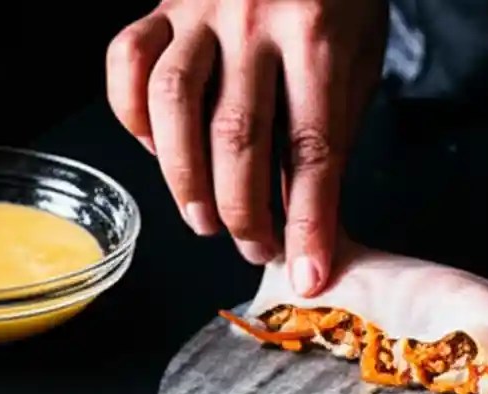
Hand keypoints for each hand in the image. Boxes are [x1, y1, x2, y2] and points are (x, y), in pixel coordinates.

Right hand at [106, 0, 387, 294]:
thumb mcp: (358, 58)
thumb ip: (330, 127)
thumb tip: (307, 215)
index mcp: (317, 34)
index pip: (311, 147)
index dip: (309, 220)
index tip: (307, 272)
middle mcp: (254, 19)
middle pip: (238, 135)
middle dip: (244, 211)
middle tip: (253, 248)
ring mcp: (199, 9)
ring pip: (174, 105)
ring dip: (184, 176)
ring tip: (202, 219)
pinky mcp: (161, 4)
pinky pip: (128, 62)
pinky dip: (132, 114)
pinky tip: (154, 150)